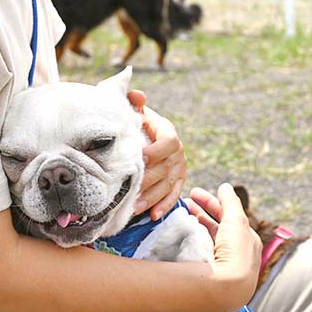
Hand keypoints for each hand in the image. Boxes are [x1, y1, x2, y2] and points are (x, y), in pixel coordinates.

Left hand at [127, 90, 187, 219]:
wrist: (145, 134)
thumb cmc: (137, 124)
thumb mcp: (136, 112)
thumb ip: (134, 102)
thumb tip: (136, 95)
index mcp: (167, 132)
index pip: (169, 142)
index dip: (156, 151)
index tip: (140, 158)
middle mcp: (177, 151)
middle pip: (166, 168)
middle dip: (149, 181)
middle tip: (132, 192)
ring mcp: (179, 167)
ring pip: (168, 185)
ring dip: (153, 198)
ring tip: (136, 208)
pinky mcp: (178, 181)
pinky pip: (174, 195)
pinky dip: (164, 206)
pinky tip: (153, 215)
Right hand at [187, 184, 262, 311]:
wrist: (222, 289)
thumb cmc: (235, 253)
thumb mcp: (236, 220)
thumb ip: (231, 202)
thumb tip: (225, 187)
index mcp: (248, 244)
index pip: (230, 218)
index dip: (214, 204)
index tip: (196, 193)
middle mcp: (236, 258)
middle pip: (216, 229)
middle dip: (201, 212)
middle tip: (185, 200)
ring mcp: (220, 269)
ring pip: (205, 240)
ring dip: (194, 225)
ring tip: (179, 213)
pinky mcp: (206, 279)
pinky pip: (196, 253)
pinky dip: (188, 240)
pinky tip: (178, 234)